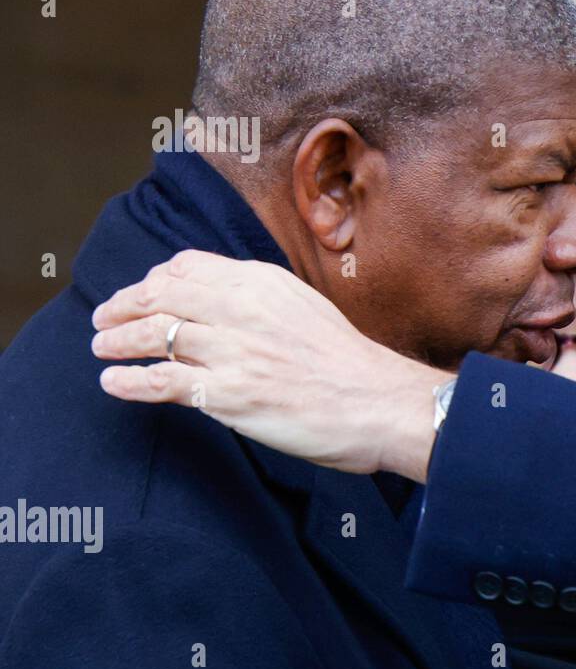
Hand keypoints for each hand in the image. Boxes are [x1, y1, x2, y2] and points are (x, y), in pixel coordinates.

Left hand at [91, 250, 448, 481]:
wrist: (379, 402)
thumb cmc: (348, 363)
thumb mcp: (305, 307)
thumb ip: (261, 299)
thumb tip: (219, 300)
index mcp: (263, 282)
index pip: (188, 266)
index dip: (153, 278)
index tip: (142, 292)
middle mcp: (243, 309)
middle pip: (161, 295)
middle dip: (123, 306)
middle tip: (105, 320)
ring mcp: (234, 351)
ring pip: (155, 335)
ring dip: (118, 341)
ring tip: (101, 348)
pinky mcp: (229, 394)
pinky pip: (161, 382)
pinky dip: (128, 380)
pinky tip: (113, 381)